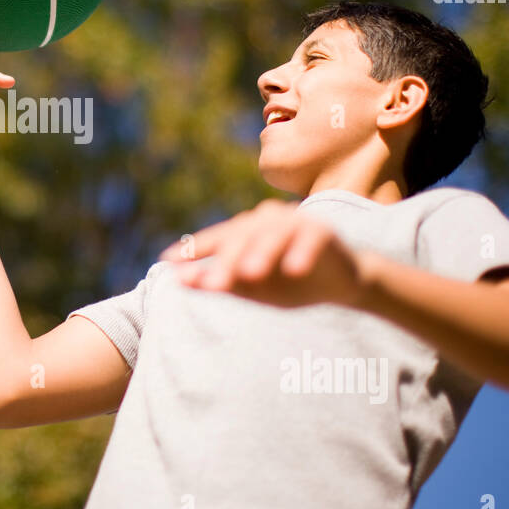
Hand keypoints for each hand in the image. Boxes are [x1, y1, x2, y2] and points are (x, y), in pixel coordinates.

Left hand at [157, 200, 368, 308]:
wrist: (341, 283)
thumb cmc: (289, 284)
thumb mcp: (251, 288)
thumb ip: (217, 282)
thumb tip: (178, 281)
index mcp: (246, 231)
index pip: (216, 238)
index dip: (193, 249)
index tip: (167, 261)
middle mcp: (266, 220)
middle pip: (242, 238)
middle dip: (226, 262)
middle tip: (212, 286)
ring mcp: (295, 221)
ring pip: (273, 235)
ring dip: (262, 254)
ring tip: (250, 274)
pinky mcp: (323, 230)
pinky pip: (310, 240)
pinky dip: (301, 253)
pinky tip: (294, 270)